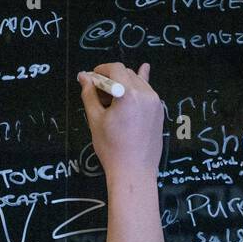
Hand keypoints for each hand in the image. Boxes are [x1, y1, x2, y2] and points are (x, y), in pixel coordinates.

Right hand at [78, 62, 162, 182]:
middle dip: (111, 77)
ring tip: (112, 98)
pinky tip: (143, 71)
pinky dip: (138, 87)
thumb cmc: (112, 149)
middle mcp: (145, 95)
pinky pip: (148, 92)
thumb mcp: (95, 120)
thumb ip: (89, 95)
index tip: (92, 77)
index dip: (101, 69)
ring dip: (124, 83)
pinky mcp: (159, 112)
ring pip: (138, 81)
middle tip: (98, 92)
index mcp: (128, 95)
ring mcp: (155, 103)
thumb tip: (83, 77)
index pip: (115, 69)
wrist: (134, 172)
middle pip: (126, 73)